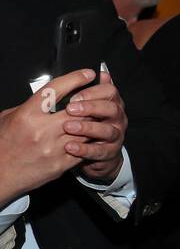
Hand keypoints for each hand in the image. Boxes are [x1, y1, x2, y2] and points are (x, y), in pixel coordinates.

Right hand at [0, 69, 94, 202]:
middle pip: (79, 110)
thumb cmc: (3, 144)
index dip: (75, 79)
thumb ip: (30, 105)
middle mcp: (42, 130)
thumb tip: (49, 94)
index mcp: (27, 115)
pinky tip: (93, 135)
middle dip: (92, 102)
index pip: (55, 90)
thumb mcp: (9, 118)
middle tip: (100, 95)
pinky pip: (84, 149)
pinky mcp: (62, 164)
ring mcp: (54, 148)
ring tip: (99, 115)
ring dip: (94, 121)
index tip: (87, 74)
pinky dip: (90, 140)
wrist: (1, 175)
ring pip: (86, 129)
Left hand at [64, 67, 127, 183]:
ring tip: (68, 127)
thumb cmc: (91, 124)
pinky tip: (70, 146)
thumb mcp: (90, 105)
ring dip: (87, 128)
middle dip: (91, 107)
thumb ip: (92, 89)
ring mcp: (115, 136)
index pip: (110, 92)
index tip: (74, 96)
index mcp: (112, 103)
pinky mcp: (110, 153)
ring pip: (107, 130)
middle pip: (112, 109)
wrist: (98, 153)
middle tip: (70, 109)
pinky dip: (85, 149)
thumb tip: (101, 72)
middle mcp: (117, 118)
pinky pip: (100, 151)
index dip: (92, 92)